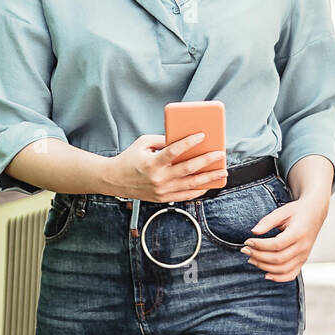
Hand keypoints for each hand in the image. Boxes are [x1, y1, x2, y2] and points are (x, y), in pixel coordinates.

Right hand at [104, 134, 225, 201]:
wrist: (113, 180)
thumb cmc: (129, 159)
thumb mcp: (143, 143)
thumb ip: (163, 140)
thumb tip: (185, 139)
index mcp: (152, 162)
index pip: (174, 151)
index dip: (189, 143)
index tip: (202, 135)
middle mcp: (158, 178)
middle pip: (188, 169)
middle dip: (207, 161)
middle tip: (220, 154)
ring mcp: (161, 190)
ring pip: (190, 184)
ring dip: (209, 178)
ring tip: (222, 171)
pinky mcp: (163, 198)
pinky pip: (185, 195)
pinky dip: (199, 190)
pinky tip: (209, 184)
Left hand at [242, 195, 329, 281]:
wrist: (315, 213)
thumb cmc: (297, 211)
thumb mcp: (282, 211)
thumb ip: (268, 221)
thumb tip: (254, 232)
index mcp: (299, 232)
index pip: (277, 244)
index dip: (260, 245)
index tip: (247, 241)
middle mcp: (303, 246)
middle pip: (278, 258)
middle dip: (258, 256)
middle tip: (245, 250)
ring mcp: (304, 255)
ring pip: (283, 269)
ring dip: (264, 267)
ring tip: (251, 259)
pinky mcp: (303, 260)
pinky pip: (291, 274)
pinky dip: (279, 278)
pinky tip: (266, 274)